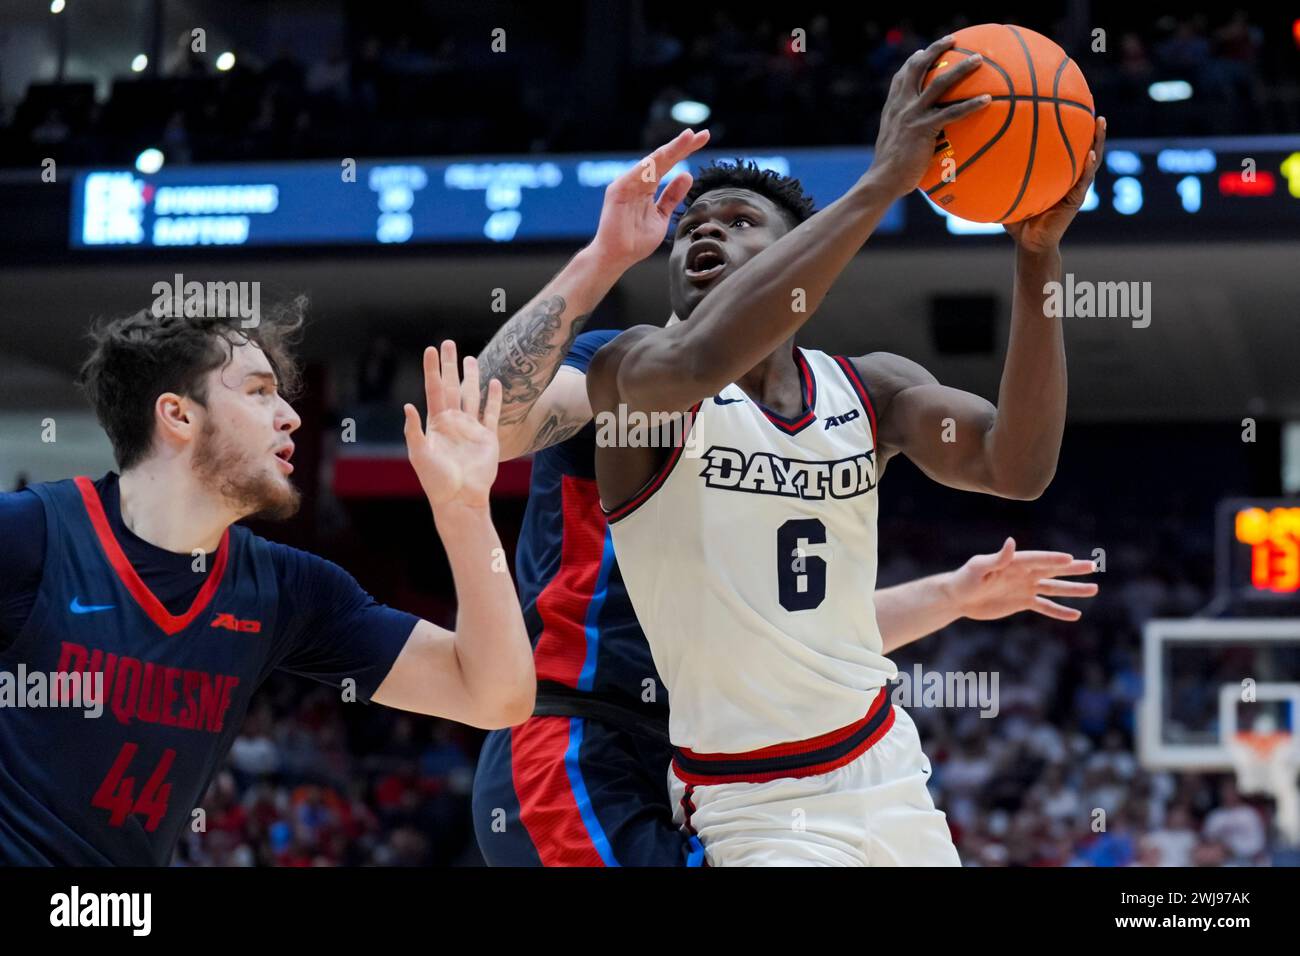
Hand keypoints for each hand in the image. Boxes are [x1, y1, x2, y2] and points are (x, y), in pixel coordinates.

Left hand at [404, 341, 502, 510]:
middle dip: (450, 366)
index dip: (432, 369)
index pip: (433, 389)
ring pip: (471, 396)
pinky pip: (491, 413)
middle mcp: (453, 421)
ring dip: (472, 377)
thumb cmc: (436, 480)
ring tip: (471, 358)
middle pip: (452, 386)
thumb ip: (414, 430)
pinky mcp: (487, 437)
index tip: (430, 349)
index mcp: (436, 422)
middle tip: (448, 343)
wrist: (459, 498)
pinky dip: (494, 398)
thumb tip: (408, 405)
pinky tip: (495, 383)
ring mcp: (470, 428)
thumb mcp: (419, 454)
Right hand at [587, 127, 710, 269]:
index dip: (685, 151)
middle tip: (702, 134)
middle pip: (663, 159)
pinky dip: (651, 164)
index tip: (704, 138)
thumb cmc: (635, 241)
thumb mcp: (661, 216)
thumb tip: (687, 175)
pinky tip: (665, 154)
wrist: (616, 258)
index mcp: (646, 186)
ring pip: (653, 163)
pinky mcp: (618, 191)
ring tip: (688, 138)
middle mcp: (637, 181)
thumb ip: (671, 196)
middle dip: (683, 146)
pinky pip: (637, 174)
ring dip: (671, 149)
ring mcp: (627, 184)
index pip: (669, 164)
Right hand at [868, 36, 991, 198]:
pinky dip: (971, 105)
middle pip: (917, 68)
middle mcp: (901, 106)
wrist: (882, 180)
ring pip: (939, 84)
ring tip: (978, 59)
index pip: (901, 77)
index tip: (922, 52)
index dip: (912, 61)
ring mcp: (912, 116)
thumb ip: (903, 133)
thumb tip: (918, 137)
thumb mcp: (893, 144)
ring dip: (961, 68)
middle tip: (952, 40)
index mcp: (893, 108)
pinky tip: (987, 100)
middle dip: (935, 50)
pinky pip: (952, 113)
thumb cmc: (890, 170)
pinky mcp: (924, 129)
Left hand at [947, 537, 1098, 621]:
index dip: (1052, 559)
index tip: (1070, 559)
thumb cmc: (964, 579)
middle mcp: (1024, 573)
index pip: (1038, 559)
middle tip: (1093, 566)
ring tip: (1094, 589)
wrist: (958, 598)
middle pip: (1053, 570)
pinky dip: (1059, 611)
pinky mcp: (1022, 602)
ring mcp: (1025, 587)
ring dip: (1073, 589)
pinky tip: (1075, 614)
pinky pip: (1045, 606)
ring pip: (1054, 588)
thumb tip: (1011, 542)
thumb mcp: (978, 567)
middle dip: (1073, 569)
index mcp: (1014, 562)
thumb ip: (997, 557)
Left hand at [1004, 116, 1105, 253]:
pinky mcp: (1075, 201)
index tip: (1075, 107)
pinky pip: (1083, 182)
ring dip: (1098, 142)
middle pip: (1086, 148)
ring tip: (1100, 123)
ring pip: (1092, 161)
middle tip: (1094, 108)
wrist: (1028, 242)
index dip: (1074, 130)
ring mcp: (1075, 189)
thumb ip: (1002, 176)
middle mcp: (1070, 179)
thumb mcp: (1009, 192)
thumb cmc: (1018, 218)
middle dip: (1092, 129)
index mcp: (1058, 175)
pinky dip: (1088, 169)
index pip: (1068, 148)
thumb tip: (979, 157)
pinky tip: (1090, 156)